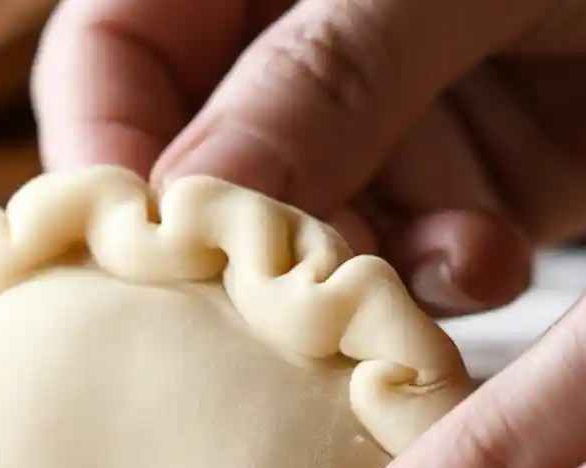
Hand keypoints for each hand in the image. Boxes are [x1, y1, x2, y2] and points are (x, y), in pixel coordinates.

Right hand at [33, 0, 585, 315]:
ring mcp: (387, 126)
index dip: (103, 149)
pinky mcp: (468, 195)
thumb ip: (323, 72)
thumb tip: (188, 201)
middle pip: (200, 172)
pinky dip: (429, 287)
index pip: (114, 56)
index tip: (138, 245)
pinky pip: (403, 269)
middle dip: (240, 246)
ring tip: (421, 276)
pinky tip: (481, 268)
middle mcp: (304, 47)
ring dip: (346, 279)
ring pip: (302, 239)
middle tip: (285, 302)